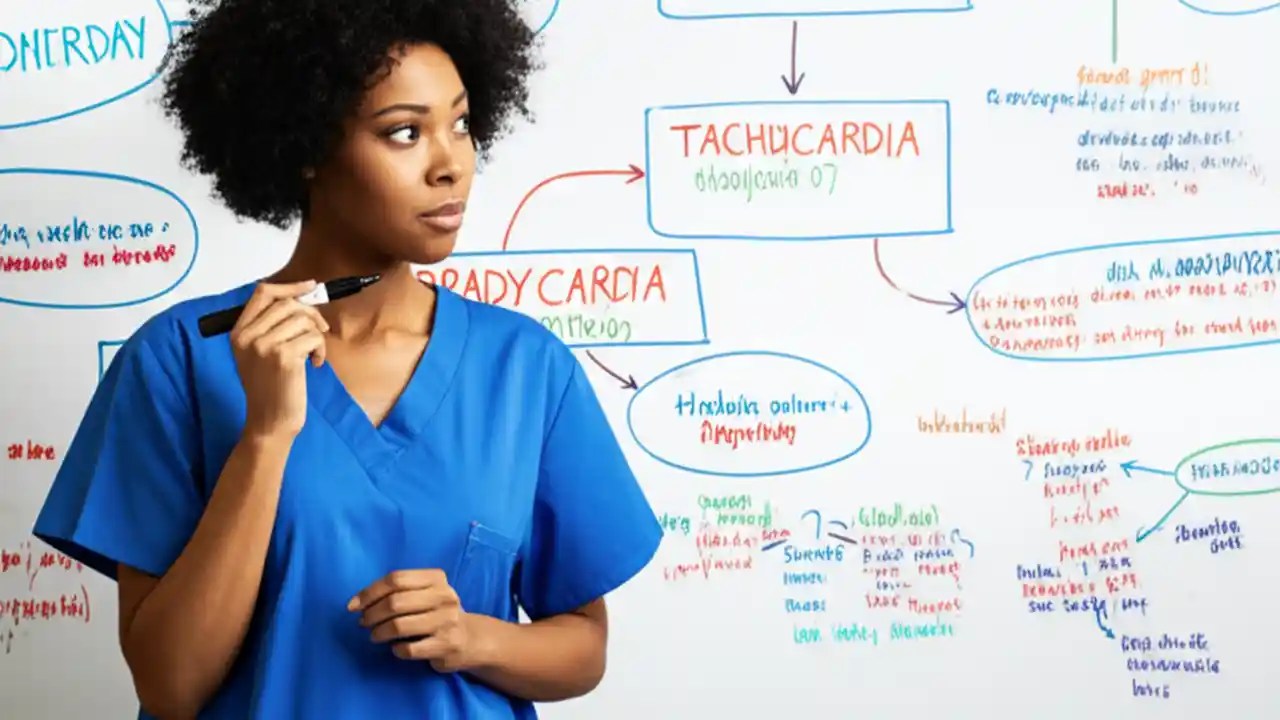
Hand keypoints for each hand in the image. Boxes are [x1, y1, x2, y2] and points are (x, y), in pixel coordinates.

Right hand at [230, 279, 329, 439]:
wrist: (270, 421)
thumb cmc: (271, 387)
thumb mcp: (260, 353)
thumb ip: (273, 326)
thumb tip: (304, 297)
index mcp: (239, 332)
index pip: (262, 293)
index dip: (290, 286)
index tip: (311, 286)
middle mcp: (248, 336)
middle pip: (287, 304)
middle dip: (311, 313)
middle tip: (320, 331)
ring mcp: (264, 345)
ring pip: (303, 319)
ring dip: (317, 335)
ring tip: (313, 354)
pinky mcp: (283, 356)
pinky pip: (313, 336)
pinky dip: (321, 348)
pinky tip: (315, 364)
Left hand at [348, 569, 476, 671]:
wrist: (470, 638)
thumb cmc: (437, 612)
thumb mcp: (425, 593)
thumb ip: (397, 591)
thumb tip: (356, 603)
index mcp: (436, 578)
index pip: (396, 579)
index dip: (369, 592)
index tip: (353, 606)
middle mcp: (444, 596)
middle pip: (395, 602)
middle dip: (371, 614)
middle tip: (363, 623)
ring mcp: (447, 622)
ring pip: (399, 626)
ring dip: (379, 633)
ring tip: (375, 636)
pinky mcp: (446, 646)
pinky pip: (408, 649)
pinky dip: (396, 650)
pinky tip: (396, 648)